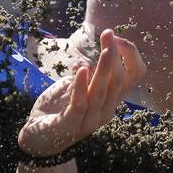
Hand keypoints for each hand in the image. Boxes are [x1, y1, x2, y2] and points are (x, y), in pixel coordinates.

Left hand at [18, 29, 146, 157]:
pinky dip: (80, 85)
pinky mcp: (70, 124)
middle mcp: (106, 110)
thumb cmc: (59, 109)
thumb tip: (101, 50)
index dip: (130, 56)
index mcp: (111, 99)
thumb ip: (89, 73)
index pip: (134, 76)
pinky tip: (81, 68)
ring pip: (102, 91)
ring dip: (104, 68)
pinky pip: (79, 104)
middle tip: (108, 34)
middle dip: (115, 55)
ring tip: (105, 49)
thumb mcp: (77, 86)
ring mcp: (90, 120)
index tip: (118, 38)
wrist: (39, 138)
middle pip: (118, 80)